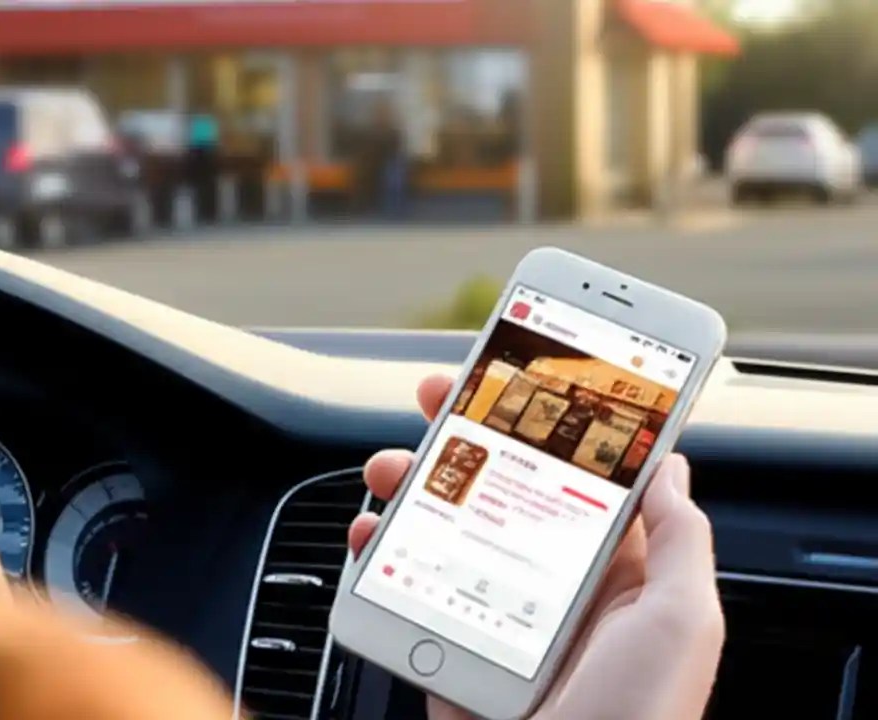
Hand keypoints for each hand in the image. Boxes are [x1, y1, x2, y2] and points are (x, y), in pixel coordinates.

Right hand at [347, 375, 724, 719]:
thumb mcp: (683, 622)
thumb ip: (679, 540)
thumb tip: (671, 466)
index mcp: (612, 580)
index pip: (576, 482)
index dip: (546, 426)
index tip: (517, 379)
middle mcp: (549, 593)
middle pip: (499, 494)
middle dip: (465, 438)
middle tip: (437, 398)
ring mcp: (492, 619)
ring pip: (443, 532)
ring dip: (412, 487)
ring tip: (390, 468)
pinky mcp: (446, 648)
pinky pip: (405, 588)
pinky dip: (377, 554)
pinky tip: (369, 533)